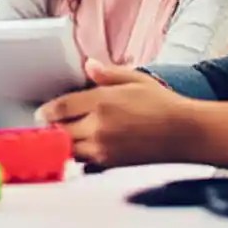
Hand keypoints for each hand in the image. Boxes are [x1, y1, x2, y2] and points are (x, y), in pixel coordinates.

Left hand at [35, 59, 191, 166]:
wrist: (185, 133)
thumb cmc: (164, 104)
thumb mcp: (135, 79)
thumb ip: (107, 74)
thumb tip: (88, 65)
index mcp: (103, 101)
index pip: (63, 107)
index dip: (48, 111)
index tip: (42, 113)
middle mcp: (99, 126)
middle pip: (61, 130)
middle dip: (53, 127)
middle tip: (49, 124)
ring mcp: (104, 147)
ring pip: (69, 148)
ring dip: (63, 142)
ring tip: (62, 136)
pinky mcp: (111, 163)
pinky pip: (84, 161)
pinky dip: (78, 154)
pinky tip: (80, 147)